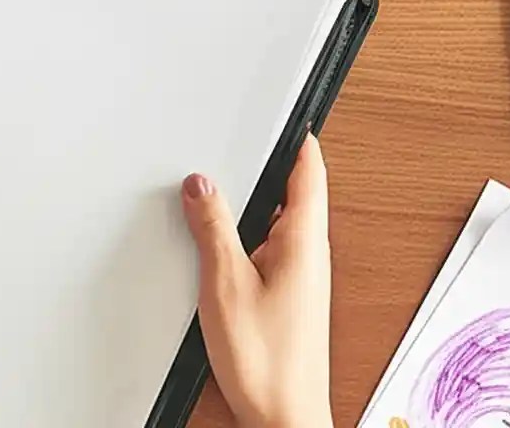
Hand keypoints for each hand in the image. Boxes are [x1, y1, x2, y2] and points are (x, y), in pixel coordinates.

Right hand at [182, 134, 332, 427]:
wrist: (281, 417)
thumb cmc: (266, 362)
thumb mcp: (225, 283)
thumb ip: (213, 229)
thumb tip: (201, 186)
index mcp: (304, 241)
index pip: (307, 171)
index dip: (296, 137)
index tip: (285, 112)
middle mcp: (308, 256)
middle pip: (289, 193)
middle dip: (261, 169)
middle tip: (234, 145)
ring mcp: (298, 278)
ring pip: (273, 224)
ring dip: (248, 208)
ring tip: (214, 196)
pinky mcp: (285, 298)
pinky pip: (265, 251)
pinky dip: (243, 239)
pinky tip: (216, 249)